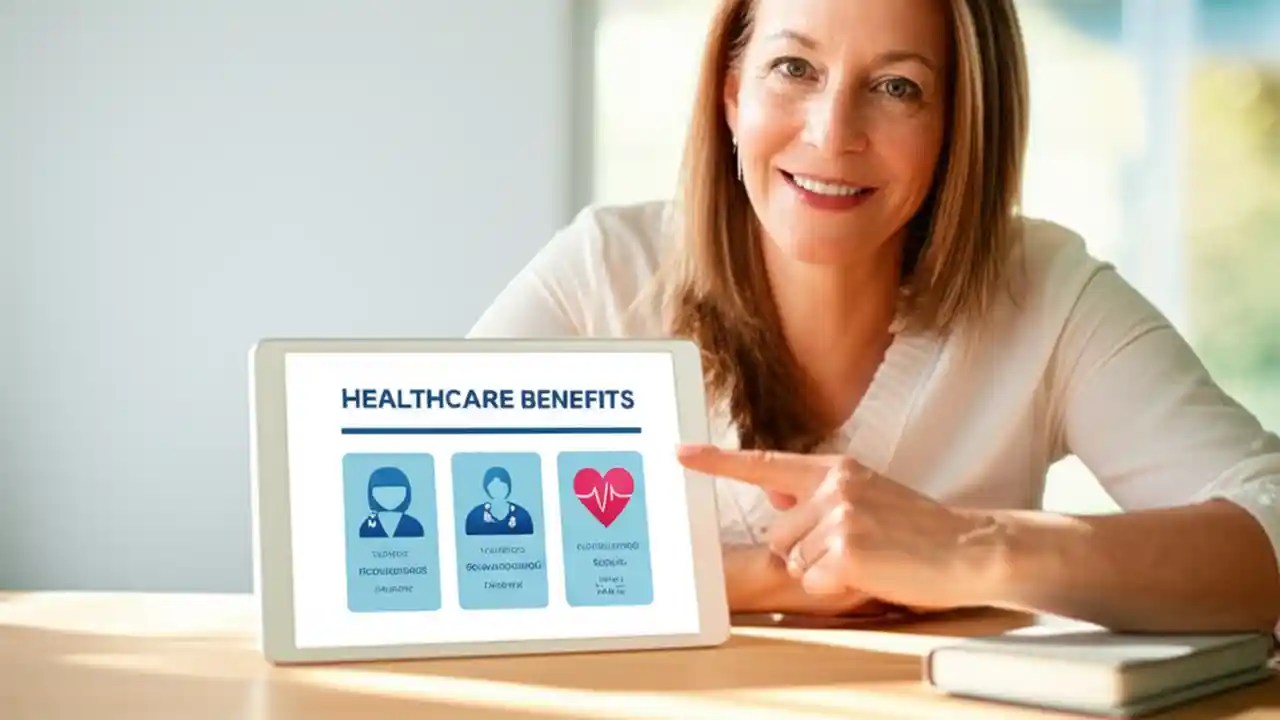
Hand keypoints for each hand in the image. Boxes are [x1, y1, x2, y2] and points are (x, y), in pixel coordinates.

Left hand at [678, 444, 1000, 609]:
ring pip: (794, 560)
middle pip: (776, 533)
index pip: (765, 463)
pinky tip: (869, 574)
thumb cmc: (918, 530)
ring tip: (867, 559)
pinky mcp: (846, 550)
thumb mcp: (868, 495)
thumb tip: (774, 497)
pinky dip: (835, 587)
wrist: (969, 549)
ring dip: (822, 570)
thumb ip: (819, 494)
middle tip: (854, 549)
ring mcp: (839, 516)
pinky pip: (812, 580)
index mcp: (836, 469)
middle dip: (804, 551)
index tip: (680, 453)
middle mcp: (833, 486)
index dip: (717, 461)